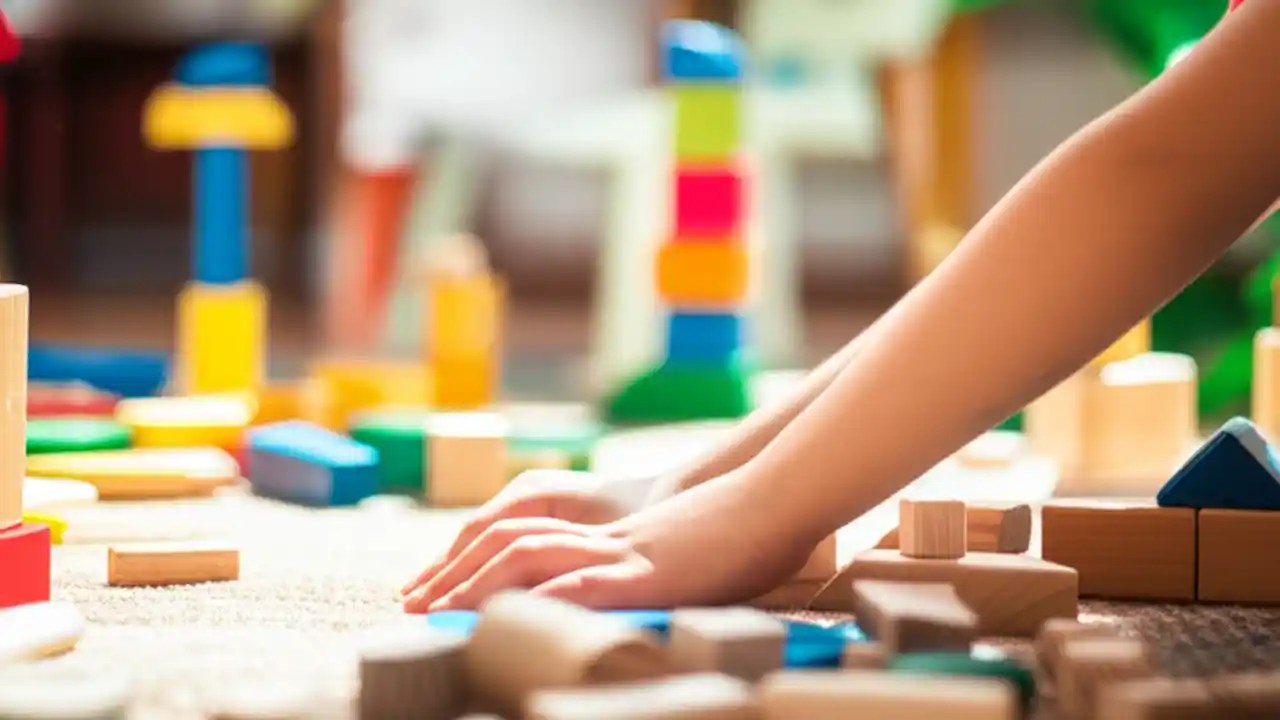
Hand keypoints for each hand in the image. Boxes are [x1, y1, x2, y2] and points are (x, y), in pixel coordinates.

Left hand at [403, 471, 820, 611]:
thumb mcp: (678, 560)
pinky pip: (590, 579)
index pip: (526, 543)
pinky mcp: (651, 566)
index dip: (477, 565)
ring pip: (535, 556)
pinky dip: (547, 596)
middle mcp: (605, 540)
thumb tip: (616, 602)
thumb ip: (641, 576)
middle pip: (513, 544)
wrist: (774, 500)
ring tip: (441, 611)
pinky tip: (516, 612)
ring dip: (481, 583)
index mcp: (608, 540)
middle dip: (458, 574)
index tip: (441, 595)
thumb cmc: (738, 535)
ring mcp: (625, 550)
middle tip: (415, 606)